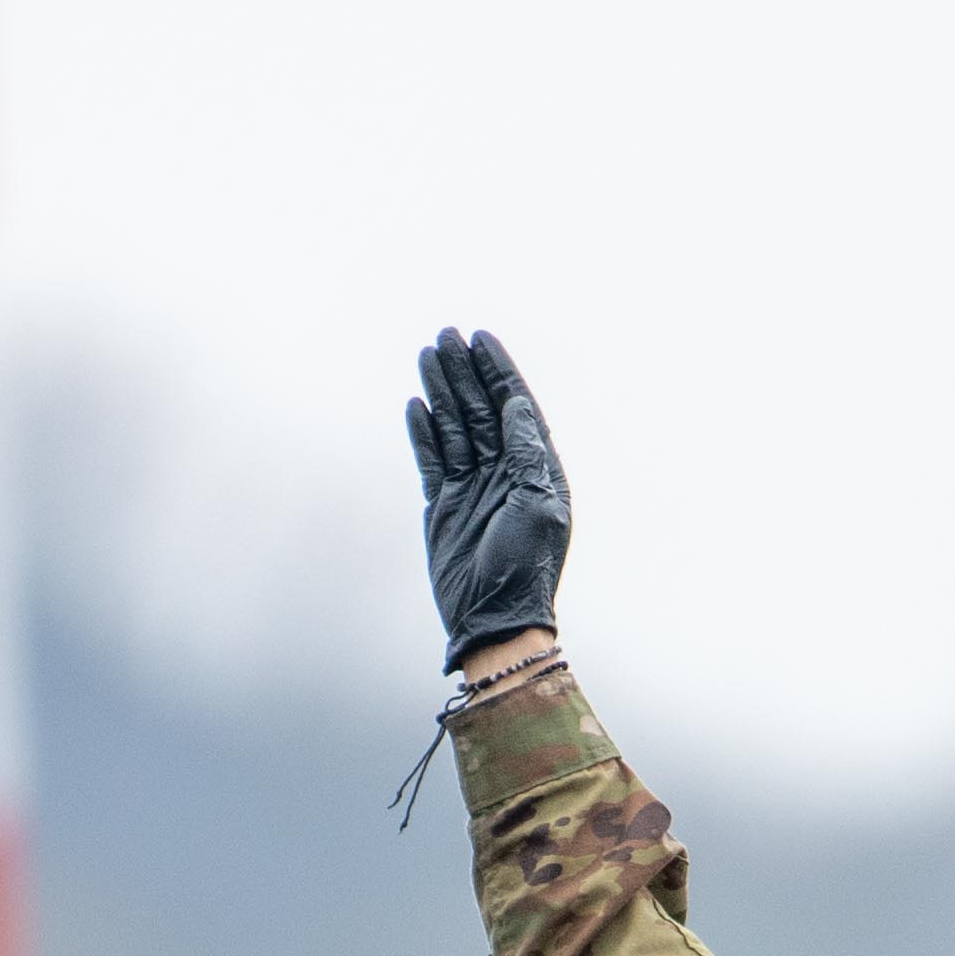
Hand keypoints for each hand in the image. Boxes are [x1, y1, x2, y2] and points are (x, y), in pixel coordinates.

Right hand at [404, 327, 569, 663]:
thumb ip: (527, 453)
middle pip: (481, 409)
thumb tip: (517, 405)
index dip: (499, 372)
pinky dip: (424, 433)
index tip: (482, 340)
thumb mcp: (538, 505)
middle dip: (465, 372)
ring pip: (454, 428)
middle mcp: (504, 473)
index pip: (515, 408)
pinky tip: (417, 405)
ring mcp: (473, 488)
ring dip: (442, 392)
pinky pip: (433, 459)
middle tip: (446, 336)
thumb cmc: (525, 568)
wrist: (492, 619)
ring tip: (428, 356)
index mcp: (535, 470)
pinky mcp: (445, 506)